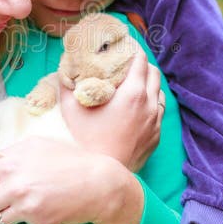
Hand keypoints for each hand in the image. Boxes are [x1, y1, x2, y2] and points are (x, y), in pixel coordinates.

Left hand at [0, 137, 142, 223]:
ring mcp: (24, 202)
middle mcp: (13, 181)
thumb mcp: (37, 145)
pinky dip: (21, 222)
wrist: (97, 183)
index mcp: (10, 160)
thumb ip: (10, 154)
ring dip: (1, 216)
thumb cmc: (68, 161)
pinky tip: (36, 211)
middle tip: (1, 200)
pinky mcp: (35, 219)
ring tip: (16, 208)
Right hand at [60, 52, 162, 171]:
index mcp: (132, 94)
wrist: (101, 176)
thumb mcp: (70, 109)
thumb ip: (67, 85)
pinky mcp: (155, 138)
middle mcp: (149, 105)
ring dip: (148, 85)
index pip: (141, 60)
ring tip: (132, 86)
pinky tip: (135, 109)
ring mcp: (155, 123)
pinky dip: (150, 105)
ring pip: (159, 93)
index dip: (134, 50)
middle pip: (153, 73)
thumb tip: (63, 69)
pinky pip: (158, 113)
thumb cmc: (84, 141)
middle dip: (141, 65)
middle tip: (126, 64)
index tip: (125, 46)